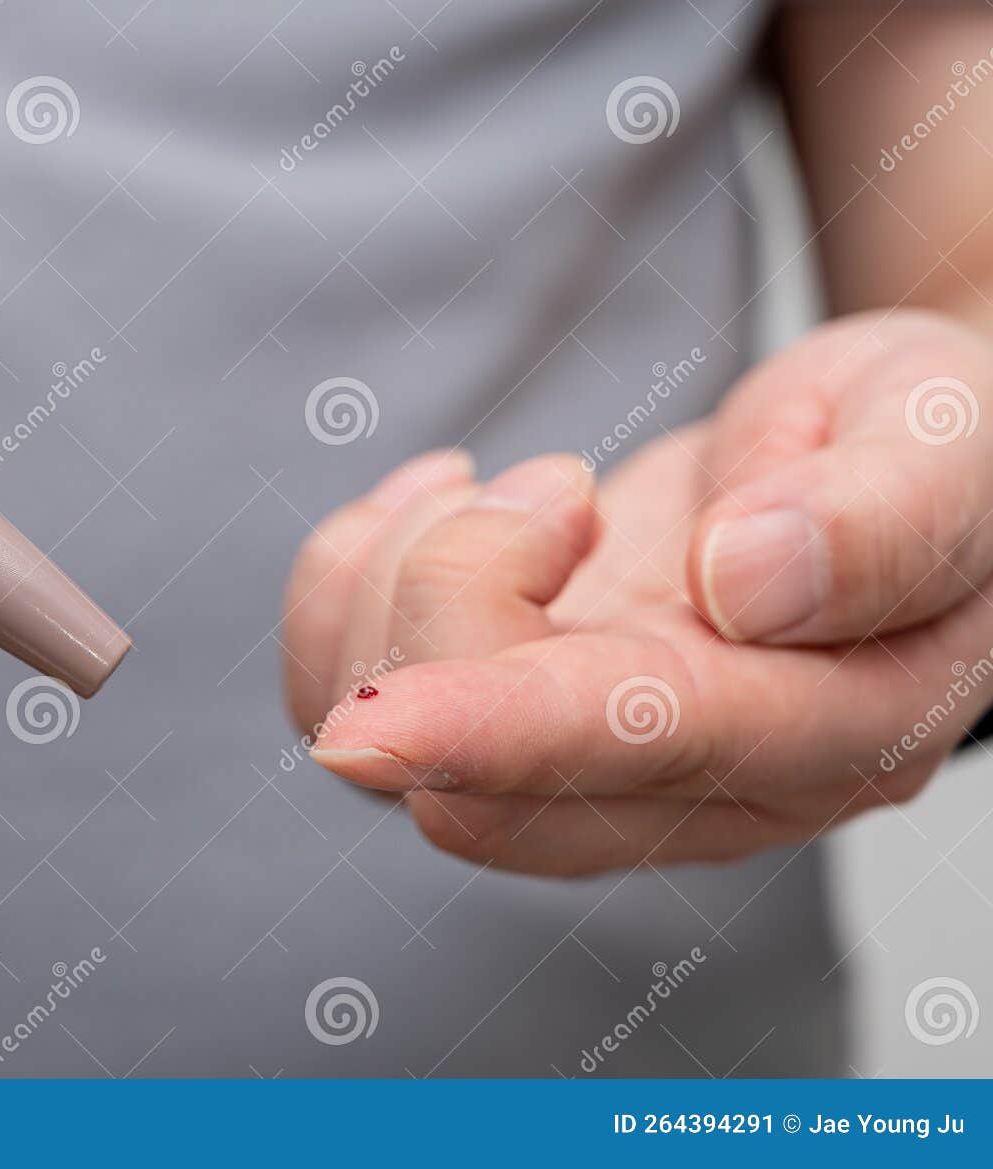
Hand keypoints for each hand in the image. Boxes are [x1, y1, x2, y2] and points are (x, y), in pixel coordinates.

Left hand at [283, 311, 992, 874]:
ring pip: (386, 745)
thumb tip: (747, 578)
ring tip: (531, 489)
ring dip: (396, 577)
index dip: (495, 733)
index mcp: (826, 727)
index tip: (368, 726)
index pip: (634, 748)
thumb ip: (884, 515)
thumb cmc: (924, 456)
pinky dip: (351, 575)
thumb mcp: (947, 440)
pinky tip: (446, 501)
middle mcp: (690, 784)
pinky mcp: (497, 721)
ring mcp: (580, 767)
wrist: (872, 475)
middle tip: (566, 488)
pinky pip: (345, 682)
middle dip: (453, 593)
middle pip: (474, 782)